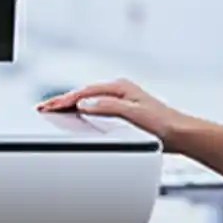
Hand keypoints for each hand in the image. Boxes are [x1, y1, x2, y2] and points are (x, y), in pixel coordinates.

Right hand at [36, 78, 193, 150]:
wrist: (179, 134)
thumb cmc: (161, 124)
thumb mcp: (132, 114)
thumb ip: (107, 108)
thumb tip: (84, 104)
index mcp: (119, 87)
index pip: (84, 93)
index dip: (64, 100)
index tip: (47, 106)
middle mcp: (119, 91)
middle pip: (84, 94)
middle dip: (63, 100)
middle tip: (43, 108)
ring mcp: (121, 100)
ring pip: (89, 100)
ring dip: (71, 104)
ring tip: (53, 110)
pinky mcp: (123, 111)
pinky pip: (95, 107)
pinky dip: (81, 110)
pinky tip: (76, 115)